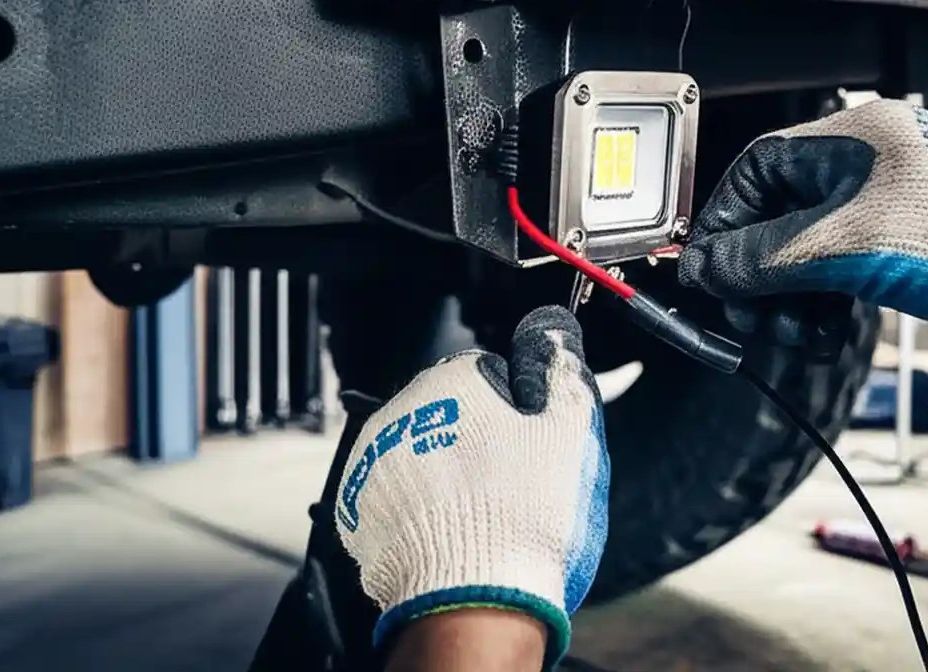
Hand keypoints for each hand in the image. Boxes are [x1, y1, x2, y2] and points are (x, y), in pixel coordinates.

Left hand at [334, 305, 606, 669]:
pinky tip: (452, 534)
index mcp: (452, 380)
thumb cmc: (525, 515)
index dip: (521, 411)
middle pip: (454, 414)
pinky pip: (397, 498)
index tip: (534, 446)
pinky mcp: (358, 510)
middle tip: (515, 487)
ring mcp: (372, 461)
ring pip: (424, 456)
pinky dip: (421, 513)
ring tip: (483, 517)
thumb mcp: (569, 427)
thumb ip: (560, 366)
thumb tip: (552, 327)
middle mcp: (401, 410)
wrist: (473, 600)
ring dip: (449, 476)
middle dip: (482, 443)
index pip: (492, 373)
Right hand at [679, 99, 927, 354]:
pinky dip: (828, 301)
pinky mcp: (905, 239)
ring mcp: (888, 201)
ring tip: (800, 336)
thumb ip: (763, 259)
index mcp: (851, 138)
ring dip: (793, 298)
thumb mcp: (845, 249)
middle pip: (778, 215)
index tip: (708, 273)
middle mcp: (866, 162)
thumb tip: (703, 269)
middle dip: (761, 274)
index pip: (756, 171)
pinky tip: (829, 334)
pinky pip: (843, 266)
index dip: (724, 225)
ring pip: (809, 248)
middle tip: (753, 319)